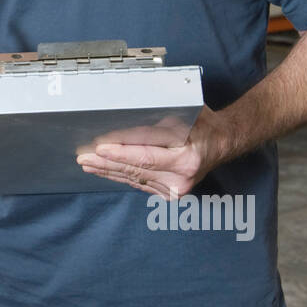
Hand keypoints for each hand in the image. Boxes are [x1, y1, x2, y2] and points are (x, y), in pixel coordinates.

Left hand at [76, 106, 231, 198]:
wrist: (221, 143)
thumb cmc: (201, 122)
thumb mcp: (183, 113)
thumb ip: (156, 120)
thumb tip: (122, 118)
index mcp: (187, 156)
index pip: (146, 153)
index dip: (121, 152)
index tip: (100, 148)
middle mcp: (182, 175)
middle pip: (137, 168)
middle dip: (107, 163)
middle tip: (84, 157)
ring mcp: (177, 188)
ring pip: (136, 178)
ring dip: (109, 171)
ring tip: (88, 164)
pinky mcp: (172, 193)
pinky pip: (141, 184)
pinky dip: (122, 176)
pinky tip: (106, 171)